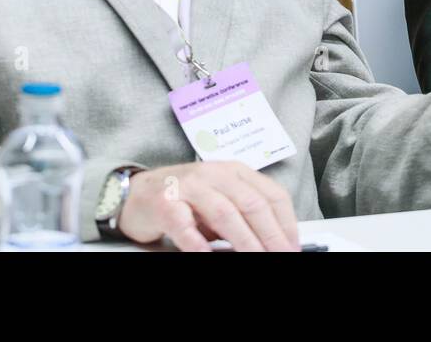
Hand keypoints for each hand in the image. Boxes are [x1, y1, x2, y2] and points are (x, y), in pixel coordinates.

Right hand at [117, 160, 299, 251]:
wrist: (137, 193)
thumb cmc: (184, 199)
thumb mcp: (220, 200)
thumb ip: (243, 214)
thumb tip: (272, 242)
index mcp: (234, 171)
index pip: (271, 194)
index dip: (287, 223)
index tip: (293, 246)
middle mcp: (214, 174)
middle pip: (252, 204)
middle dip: (272, 235)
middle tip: (282, 256)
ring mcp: (188, 186)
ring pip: (225, 213)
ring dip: (245, 241)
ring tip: (257, 259)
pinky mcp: (165, 203)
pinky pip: (185, 225)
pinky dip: (199, 244)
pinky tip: (207, 256)